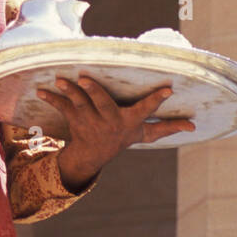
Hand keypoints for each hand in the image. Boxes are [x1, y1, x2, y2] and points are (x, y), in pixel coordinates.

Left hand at [37, 74, 195, 188]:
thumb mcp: (143, 135)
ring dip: (70, 93)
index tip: (168, 89)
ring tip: (60, 81)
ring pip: (80, 105)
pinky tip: (42, 90)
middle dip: (95, 93)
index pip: (145, 110)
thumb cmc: (121, 138)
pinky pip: (62, 108)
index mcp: (128, 123)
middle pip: (103, 106)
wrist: (92, 156)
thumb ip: (166, 128)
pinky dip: (52, 99)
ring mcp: (90, 123)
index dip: (156, 100)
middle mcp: (109, 123)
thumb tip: (195, 127)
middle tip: (85, 79)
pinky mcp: (74, 121)